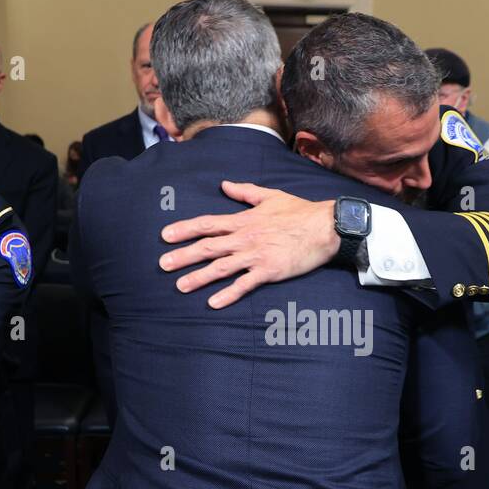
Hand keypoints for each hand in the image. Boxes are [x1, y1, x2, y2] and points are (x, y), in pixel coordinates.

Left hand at [159, 181, 338, 308]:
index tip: (165, 236)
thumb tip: (224, 185)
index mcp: (244, 220)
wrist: (325, 227)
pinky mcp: (270, 271)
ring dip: (199, 277)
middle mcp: (245, 238)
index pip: (208, 224)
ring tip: (180, 286)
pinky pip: (245, 284)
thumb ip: (244, 192)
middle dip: (183, 256)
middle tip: (162, 265)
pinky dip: (228, 294)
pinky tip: (214, 303)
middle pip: (208, 247)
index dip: (185, 229)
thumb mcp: (270, 196)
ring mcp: (256, 255)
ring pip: (221, 267)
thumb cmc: (300, 211)